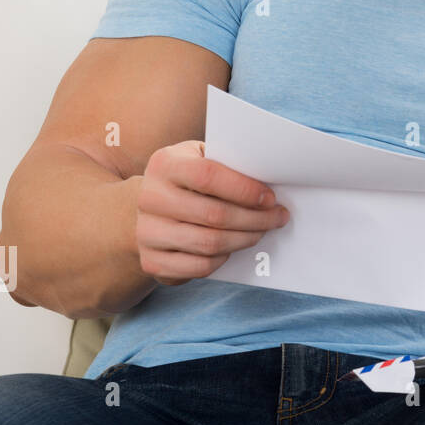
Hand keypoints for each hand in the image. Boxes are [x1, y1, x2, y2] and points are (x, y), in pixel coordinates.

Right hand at [136, 140, 288, 285]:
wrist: (152, 206)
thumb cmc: (189, 178)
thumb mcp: (202, 158)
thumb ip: (228, 164)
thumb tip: (269, 181)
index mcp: (164, 164)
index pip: (208, 176)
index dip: (244, 189)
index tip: (270, 198)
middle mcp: (150, 198)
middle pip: (213, 215)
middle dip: (255, 218)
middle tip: (277, 217)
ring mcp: (147, 232)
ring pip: (209, 243)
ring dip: (245, 239)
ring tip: (262, 231)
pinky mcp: (151, 261)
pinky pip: (198, 266)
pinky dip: (223, 259)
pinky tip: (234, 247)